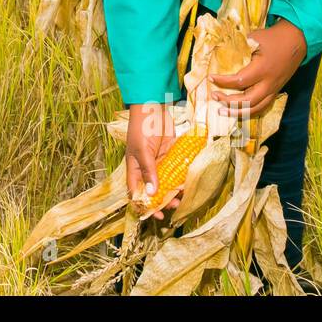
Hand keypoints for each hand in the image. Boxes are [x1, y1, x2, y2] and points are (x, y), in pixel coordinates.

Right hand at [125, 102, 179, 220]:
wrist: (154, 107)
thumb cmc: (142, 127)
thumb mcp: (143, 150)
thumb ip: (149, 171)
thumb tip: (152, 193)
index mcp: (134, 169)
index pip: (136, 192)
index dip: (145, 205)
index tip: (157, 215)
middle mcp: (146, 169)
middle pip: (154, 190)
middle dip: (163, 200)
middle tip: (174, 205)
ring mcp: (159, 163)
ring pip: (167, 183)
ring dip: (173, 191)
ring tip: (182, 197)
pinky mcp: (171, 156)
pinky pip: (176, 171)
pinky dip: (181, 179)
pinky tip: (187, 185)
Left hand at [210, 18, 306, 117]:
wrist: (296, 40)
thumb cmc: (273, 38)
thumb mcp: (255, 38)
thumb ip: (239, 48)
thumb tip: (220, 53)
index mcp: (262, 69)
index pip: (239, 81)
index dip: (223, 82)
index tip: (211, 78)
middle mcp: (269, 83)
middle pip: (247, 101)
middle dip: (228, 101)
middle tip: (214, 95)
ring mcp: (274, 89)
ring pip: (256, 108)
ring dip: (238, 112)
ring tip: (222, 111)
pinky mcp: (276, 91)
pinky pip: (263, 107)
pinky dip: (249, 111)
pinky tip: (237, 111)